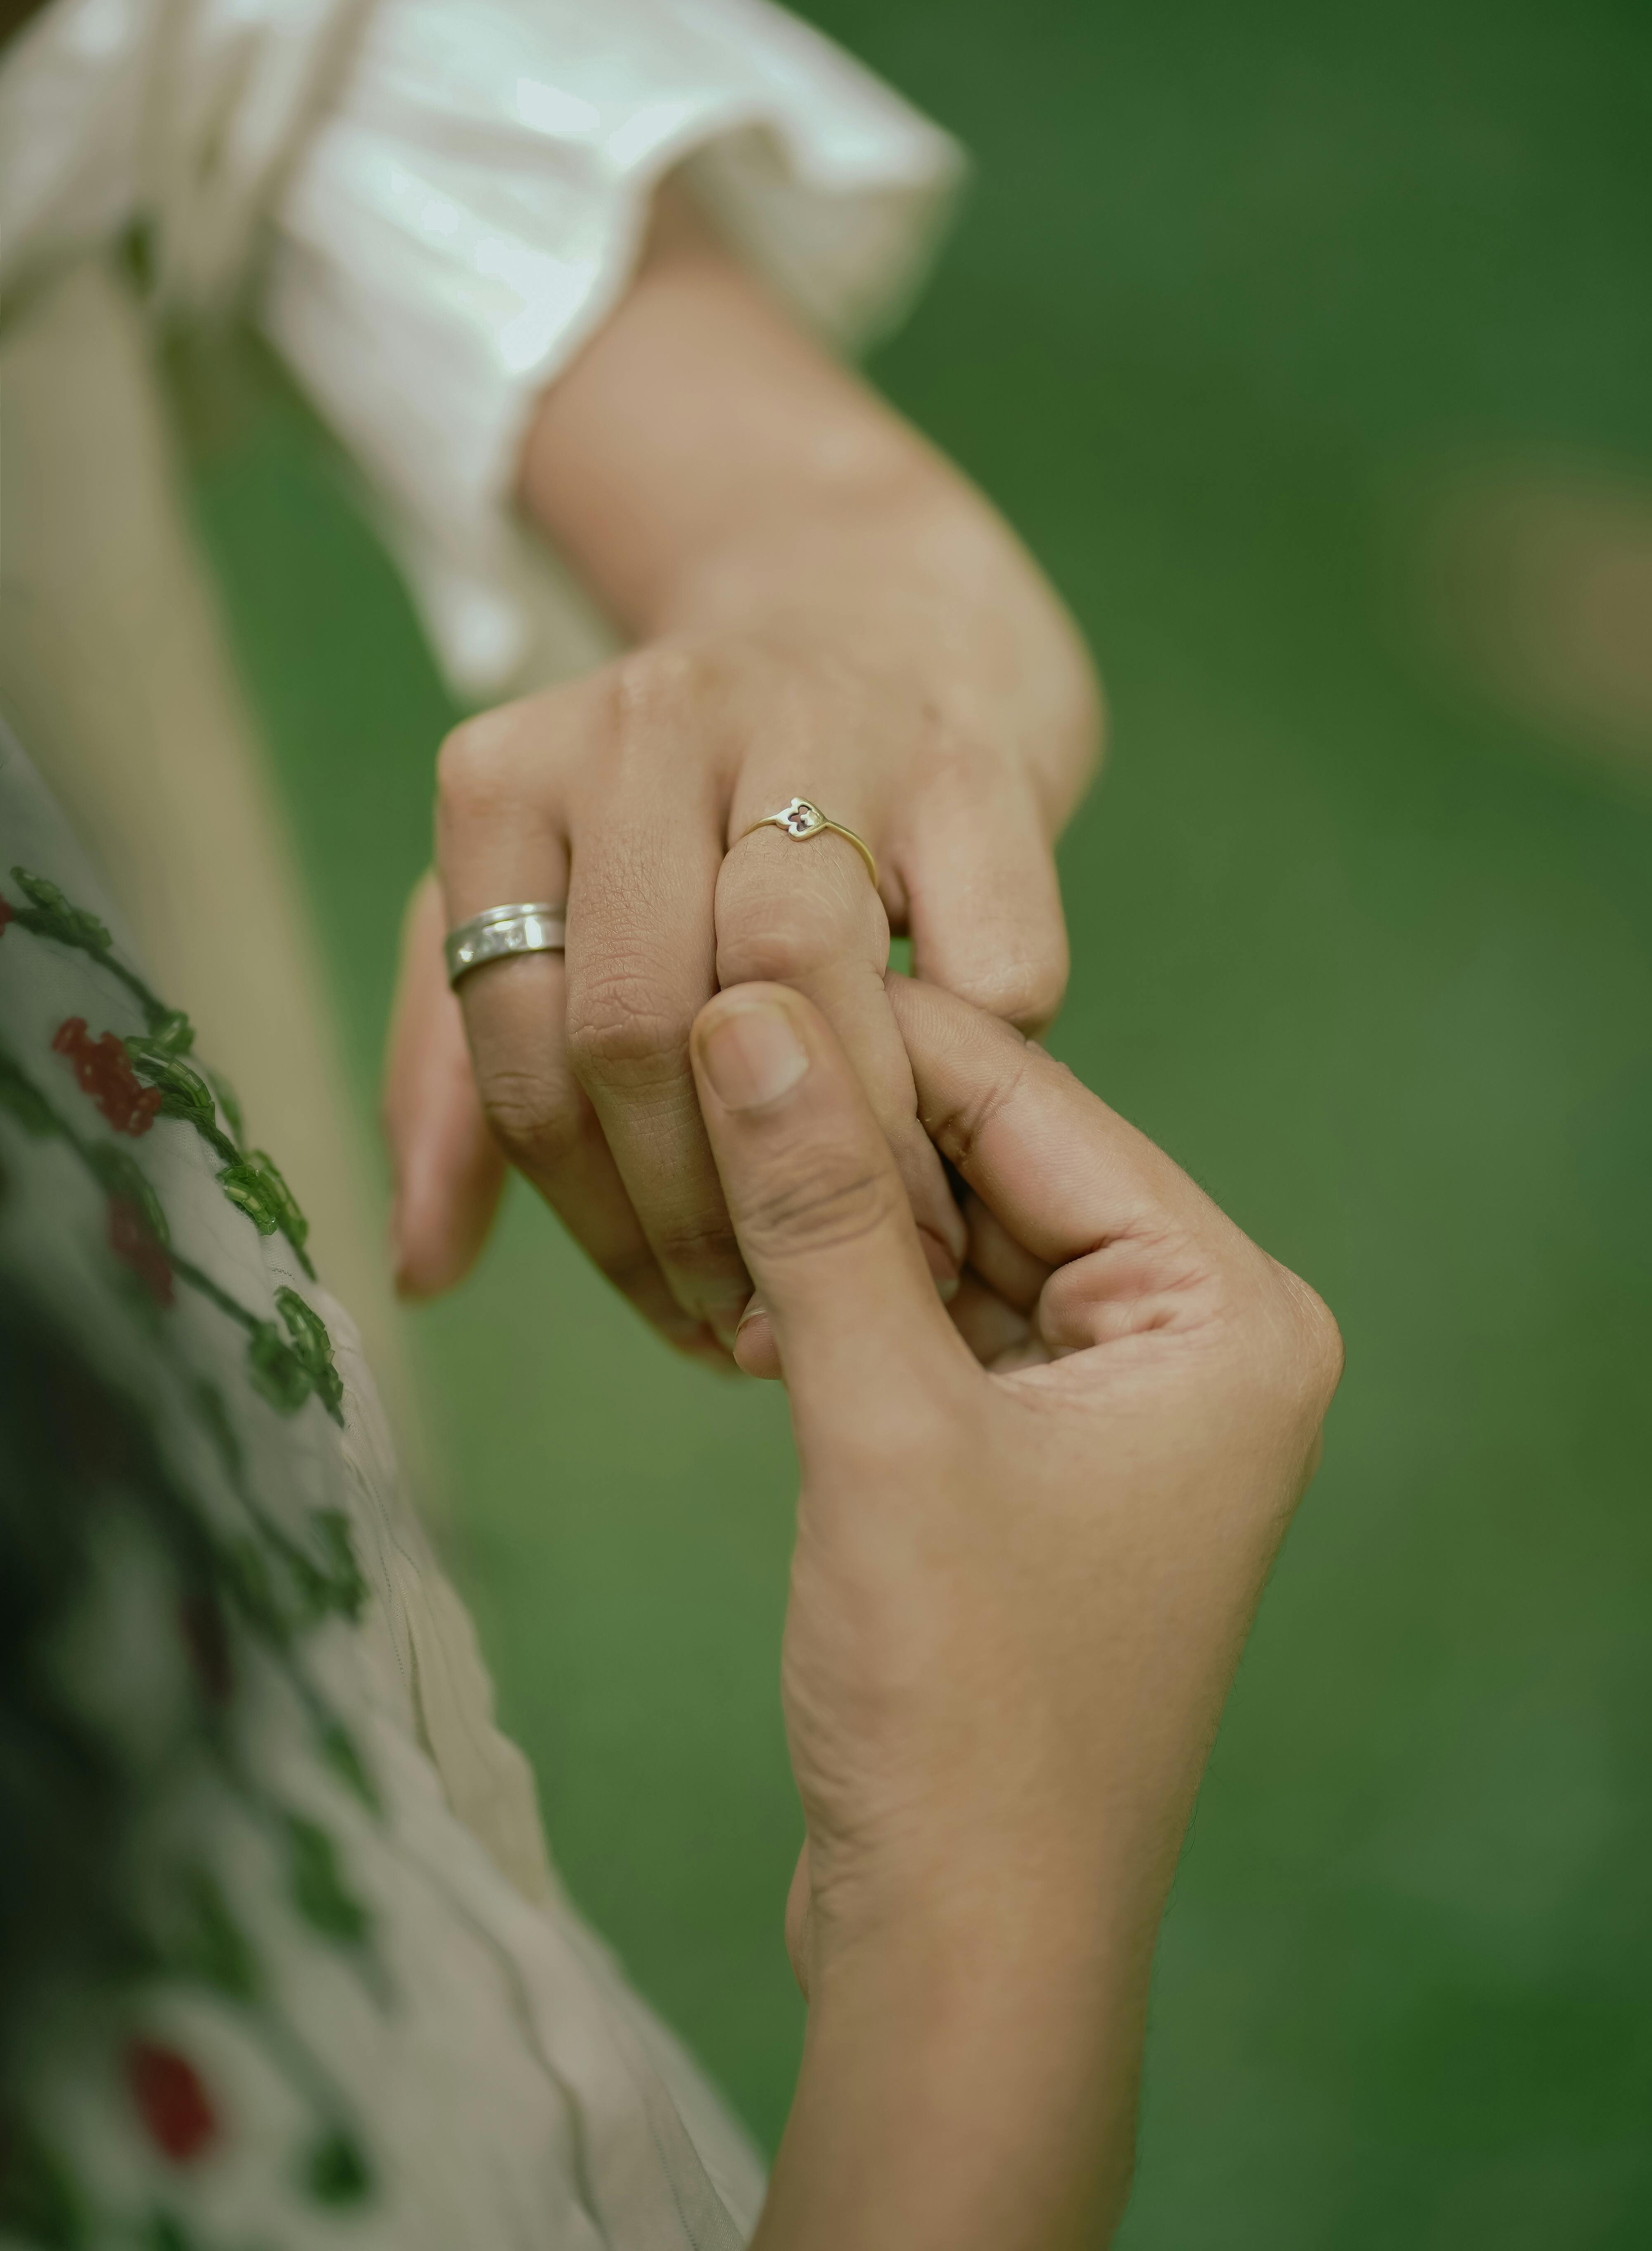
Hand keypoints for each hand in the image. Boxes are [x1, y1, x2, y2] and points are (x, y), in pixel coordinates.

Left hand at [385, 183, 1098, 1362]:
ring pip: (801, 978)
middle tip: (763, 1313)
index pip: (523, 1047)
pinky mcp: (973, 760)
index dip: (594, 1217)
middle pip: (643, 1019)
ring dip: (840, 1154)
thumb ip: (459, 1076)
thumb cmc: (690, 814)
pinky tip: (960, 1141)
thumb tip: (421, 1269)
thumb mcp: (542, 910)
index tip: (670, 1310)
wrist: (880, 623)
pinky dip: (970, 1072)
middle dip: (702, 1207)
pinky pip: (978, 967)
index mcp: (507, 779)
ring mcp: (816, 724)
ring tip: (874, 1260)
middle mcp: (644, 724)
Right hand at [686, 978, 1340, 2248]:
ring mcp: (1124, 1405)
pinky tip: (751, 1283)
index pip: (1034, 1105)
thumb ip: (822, 1211)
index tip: (729, 975)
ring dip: (837, 1220)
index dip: (874, 1036)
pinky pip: (944, 1326)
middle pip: (1000, 1167)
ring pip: (959, 1243)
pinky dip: (851, 1302)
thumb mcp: (882, 1427)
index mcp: (1227, 1311)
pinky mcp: (1045, 1461)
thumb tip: (747, 1012)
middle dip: (849, 1131)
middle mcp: (1200, 1341)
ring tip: (703, 1170)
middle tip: (693, 1066)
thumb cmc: (959, 1702)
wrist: (966, 1942)